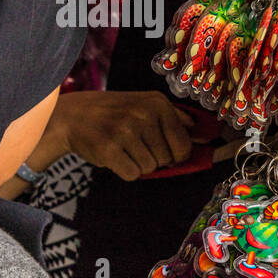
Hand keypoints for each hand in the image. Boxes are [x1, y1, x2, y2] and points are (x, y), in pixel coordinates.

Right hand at [43, 90, 194, 180]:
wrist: (73, 115)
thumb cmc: (115, 113)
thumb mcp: (146, 104)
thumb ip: (176, 119)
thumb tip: (205, 136)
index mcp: (158, 103)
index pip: (184, 145)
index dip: (177, 155)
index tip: (166, 152)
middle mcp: (144, 114)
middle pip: (168, 159)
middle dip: (155, 159)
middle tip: (137, 146)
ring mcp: (125, 131)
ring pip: (150, 168)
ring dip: (139, 164)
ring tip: (124, 148)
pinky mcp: (109, 149)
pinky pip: (132, 174)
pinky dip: (125, 171)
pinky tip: (115, 156)